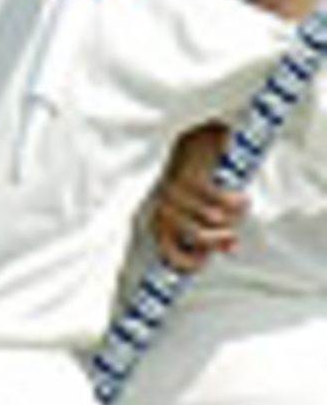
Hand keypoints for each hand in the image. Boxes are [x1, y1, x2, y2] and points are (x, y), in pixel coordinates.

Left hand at [150, 121, 246, 270]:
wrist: (195, 142)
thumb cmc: (195, 182)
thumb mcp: (193, 210)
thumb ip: (206, 230)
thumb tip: (231, 248)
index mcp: (161, 220)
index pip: (168, 252)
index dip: (189, 262)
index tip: (207, 259)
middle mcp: (166, 207)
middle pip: (199, 236)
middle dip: (222, 238)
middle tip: (234, 234)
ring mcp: (176, 191)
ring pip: (212, 218)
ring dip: (234, 216)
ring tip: (241, 207)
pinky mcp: (190, 175)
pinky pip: (217, 198)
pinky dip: (235, 202)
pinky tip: (242, 199)